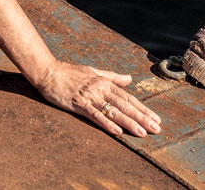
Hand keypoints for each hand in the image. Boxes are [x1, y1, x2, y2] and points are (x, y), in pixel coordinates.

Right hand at [32, 59, 161, 137]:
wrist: (48, 71)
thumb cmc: (69, 72)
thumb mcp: (93, 71)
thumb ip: (112, 77)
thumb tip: (129, 78)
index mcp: (105, 83)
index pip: (128, 98)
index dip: (143, 109)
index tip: (156, 119)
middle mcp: (100, 89)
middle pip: (125, 105)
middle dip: (142, 118)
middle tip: (156, 129)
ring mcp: (90, 96)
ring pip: (113, 111)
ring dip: (129, 122)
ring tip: (142, 133)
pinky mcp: (78, 103)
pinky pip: (95, 115)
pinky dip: (106, 123)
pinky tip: (117, 131)